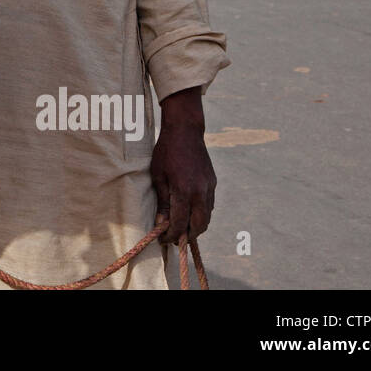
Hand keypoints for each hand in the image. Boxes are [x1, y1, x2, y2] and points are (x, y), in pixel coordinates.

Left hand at [151, 87, 215, 244]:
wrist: (186, 131)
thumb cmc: (166, 152)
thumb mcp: (158, 176)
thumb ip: (162, 202)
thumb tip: (162, 224)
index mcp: (183, 190)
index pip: (180, 223)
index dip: (171, 235)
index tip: (163, 239)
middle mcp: (200, 192)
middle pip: (199, 226)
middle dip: (187, 236)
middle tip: (175, 238)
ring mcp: (209, 188)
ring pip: (207, 217)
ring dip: (196, 226)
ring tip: (181, 227)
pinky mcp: (213, 183)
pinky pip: (209, 205)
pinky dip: (200, 214)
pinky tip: (190, 212)